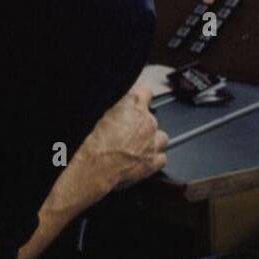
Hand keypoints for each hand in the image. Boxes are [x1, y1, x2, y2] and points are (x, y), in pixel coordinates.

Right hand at [78, 74, 168, 196]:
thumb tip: (122, 107)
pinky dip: (155, 158)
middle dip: (142, 126)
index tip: (139, 101)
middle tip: (128, 134)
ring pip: (162, 137)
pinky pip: (162, 157)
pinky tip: (143, 160)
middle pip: (152, 119)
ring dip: (153, 141)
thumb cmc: (96, 143)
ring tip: (138, 147)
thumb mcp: (103, 115)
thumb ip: (119, 108)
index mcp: (134, 106)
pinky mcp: (154, 160)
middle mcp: (148, 121)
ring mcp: (153, 141)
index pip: (146, 92)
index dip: (142, 97)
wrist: (97, 167)